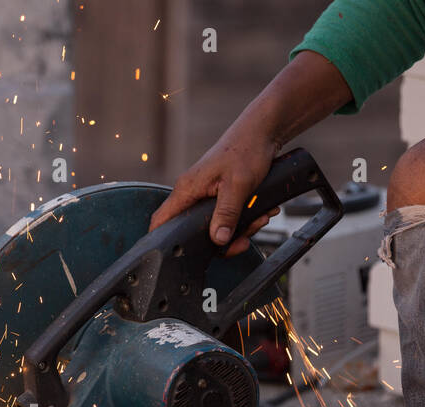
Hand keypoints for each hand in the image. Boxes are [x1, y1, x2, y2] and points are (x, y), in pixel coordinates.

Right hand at [148, 51, 351, 256]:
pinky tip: (262, 212)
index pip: (161, 220)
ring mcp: (206, 195)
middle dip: (223, 240)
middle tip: (244, 239)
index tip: (178, 256)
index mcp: (187, 189)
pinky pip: (228, 217)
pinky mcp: (220, 195)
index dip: (162, 241)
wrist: (263, 131)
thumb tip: (218, 240)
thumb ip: (226, 214)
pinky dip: (246, 219)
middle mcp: (192, 193)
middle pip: (196, 231)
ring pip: (216, 226)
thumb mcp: (238, 186)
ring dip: (240, 228)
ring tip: (260, 217)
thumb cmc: (247, 149)